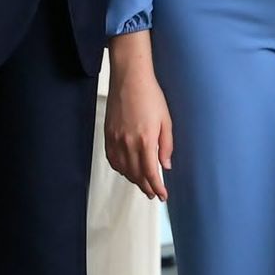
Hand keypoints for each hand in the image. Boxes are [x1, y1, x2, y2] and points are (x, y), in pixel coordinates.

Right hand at [104, 32, 171, 200]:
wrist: (129, 79)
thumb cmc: (150, 96)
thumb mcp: (166, 120)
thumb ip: (166, 145)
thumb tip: (165, 165)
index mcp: (145, 140)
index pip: (150, 173)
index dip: (157, 187)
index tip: (162, 195)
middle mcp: (128, 143)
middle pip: (136, 174)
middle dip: (146, 187)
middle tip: (154, 193)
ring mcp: (115, 140)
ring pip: (124, 169)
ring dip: (133, 180)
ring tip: (143, 184)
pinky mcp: (108, 135)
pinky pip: (112, 160)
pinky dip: (120, 169)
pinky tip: (127, 170)